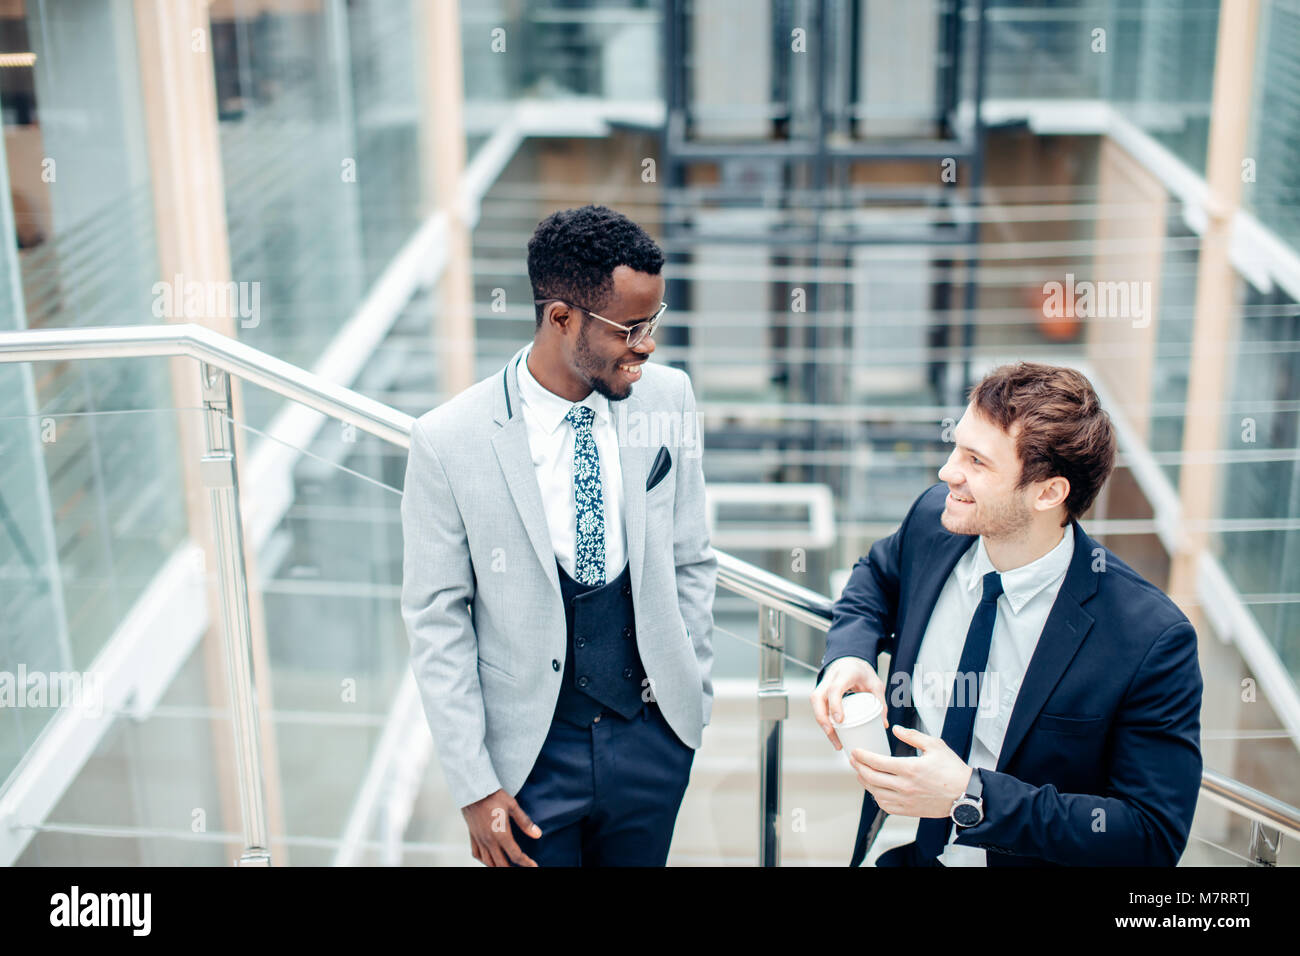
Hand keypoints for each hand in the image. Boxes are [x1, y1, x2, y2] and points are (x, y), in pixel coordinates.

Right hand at [461, 789, 541, 866]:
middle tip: (520, 867)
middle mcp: (489, 840)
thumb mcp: (512, 806)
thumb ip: (525, 822)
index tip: (533, 866)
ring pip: (487, 862)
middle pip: (501, 864)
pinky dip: (483, 860)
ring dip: (497, 867)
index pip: (515, 856)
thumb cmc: (493, 796)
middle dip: (511, 869)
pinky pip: (476, 854)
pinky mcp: (472, 836)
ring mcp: (479, 839)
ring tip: (506, 866)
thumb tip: (538, 834)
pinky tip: (488, 860)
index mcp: (501, 834)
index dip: (526, 863)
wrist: (473, 790)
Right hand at [810, 656, 888, 749]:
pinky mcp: (821, 693)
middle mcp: (829, 678)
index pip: (835, 689)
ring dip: (823, 724)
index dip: (835, 705)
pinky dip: (824, 722)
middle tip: (832, 735)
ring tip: (836, 742)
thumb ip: (880, 702)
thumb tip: (883, 724)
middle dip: (822, 718)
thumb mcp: (875, 684)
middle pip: (817, 698)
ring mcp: (823, 685)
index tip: (840, 720)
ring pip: (815, 704)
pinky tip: (833, 735)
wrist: (849, 661)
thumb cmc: (862, 672)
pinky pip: (818, 708)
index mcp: (844, 674)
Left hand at [847, 725, 972, 817]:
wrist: (966, 795)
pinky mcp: (909, 811)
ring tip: (861, 773)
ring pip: (875, 793)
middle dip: (858, 767)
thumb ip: (913, 736)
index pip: (877, 762)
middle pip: (871, 777)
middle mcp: (905, 786)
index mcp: (910, 768)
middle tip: (853, 760)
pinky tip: (875, 789)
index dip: (862, 756)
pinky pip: (886, 806)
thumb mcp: (936, 745)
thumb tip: (896, 729)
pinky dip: (876, 797)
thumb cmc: (953, 770)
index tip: (855, 751)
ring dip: (865, 782)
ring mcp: (906, 800)